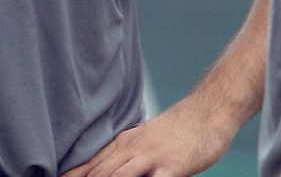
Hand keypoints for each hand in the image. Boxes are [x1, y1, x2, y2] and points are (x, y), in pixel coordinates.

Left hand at [60, 108, 232, 176]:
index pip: (89, 165)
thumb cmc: (178, 130)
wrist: (208, 111)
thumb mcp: (145, 138)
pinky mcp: (171, 168)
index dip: (71, 176)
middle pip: (98, 174)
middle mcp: (132, 148)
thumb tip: (106, 170)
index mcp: (123, 143)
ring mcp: (150, 157)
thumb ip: (126, 155)